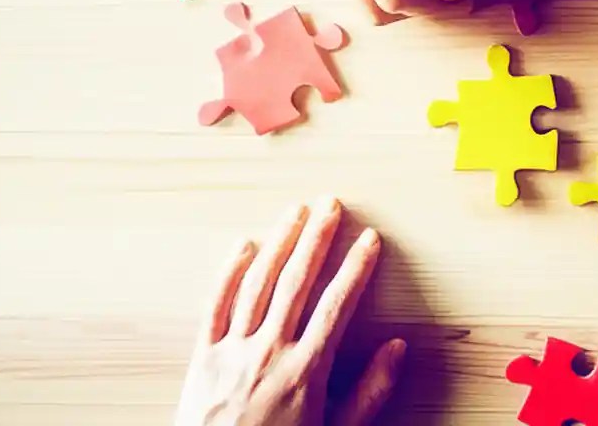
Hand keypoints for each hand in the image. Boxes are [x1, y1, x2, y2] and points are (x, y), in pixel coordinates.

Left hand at [175, 199, 403, 425]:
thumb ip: (369, 393)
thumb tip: (397, 348)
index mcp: (305, 372)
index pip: (336, 305)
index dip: (356, 268)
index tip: (370, 240)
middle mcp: (267, 354)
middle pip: (295, 283)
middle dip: (316, 239)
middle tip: (331, 204)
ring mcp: (230, 354)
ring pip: (256, 285)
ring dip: (278, 243)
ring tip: (295, 212)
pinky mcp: (200, 360)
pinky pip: (214, 307)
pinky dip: (228, 274)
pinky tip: (244, 247)